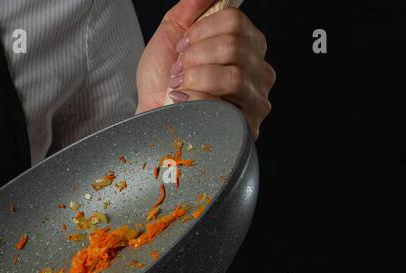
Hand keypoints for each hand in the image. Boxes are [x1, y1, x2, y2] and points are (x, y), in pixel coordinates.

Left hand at [136, 0, 274, 138]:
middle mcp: (258, 71)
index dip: (200, 32)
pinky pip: (223, 105)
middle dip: (195, 57)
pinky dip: (195, 101)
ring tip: (181, 88)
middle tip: (179, 72)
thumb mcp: (170, 36)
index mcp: (246, 46)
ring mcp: (256, 100)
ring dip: (196, 79)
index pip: (235, 21)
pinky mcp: (246, 127)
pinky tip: (186, 105)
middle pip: (234, 45)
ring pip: (233, 75)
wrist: (147, 119)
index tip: (181, 49)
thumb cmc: (160, 84)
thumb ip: (190, 8)